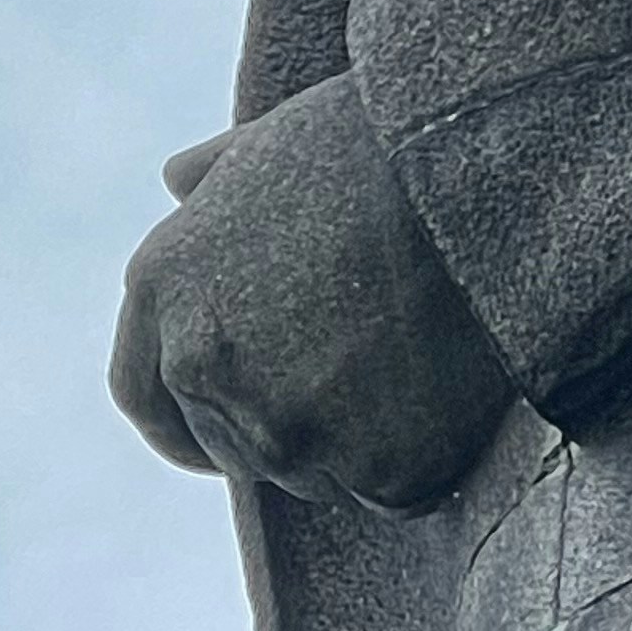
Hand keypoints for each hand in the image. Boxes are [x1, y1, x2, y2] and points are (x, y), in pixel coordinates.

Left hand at [107, 71, 513, 514]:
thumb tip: (176, 178)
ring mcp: (289, 428)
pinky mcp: (377, 470)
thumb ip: (213, 178)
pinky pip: (393, 491)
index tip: (227, 425)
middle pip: (233, 445)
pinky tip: (451, 395)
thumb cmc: (377, 139)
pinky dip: (418, 462)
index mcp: (163, 287)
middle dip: (282, 424)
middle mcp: (206, 367)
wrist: (485, 171)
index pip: (146, 396)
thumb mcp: (270, 139)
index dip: (186, 419)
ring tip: (414, 366)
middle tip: (353, 380)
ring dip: (352, 444)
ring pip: (313, 474)